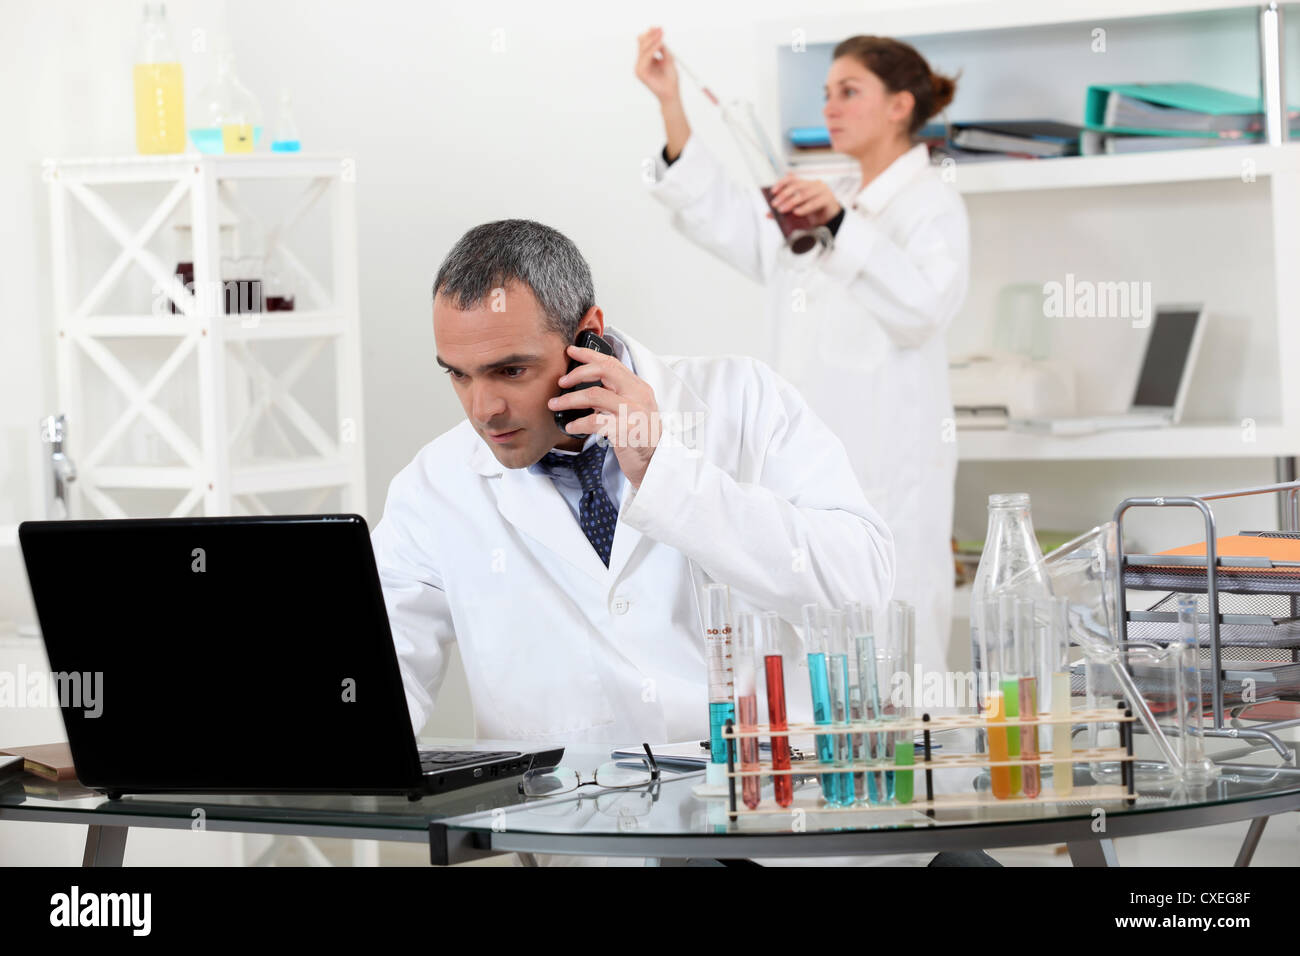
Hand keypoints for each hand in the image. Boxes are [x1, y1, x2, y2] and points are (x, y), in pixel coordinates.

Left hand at [547, 344, 661, 488]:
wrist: (654, 463)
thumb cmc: (639, 437)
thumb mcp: (633, 409)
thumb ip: (615, 395)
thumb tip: (584, 384)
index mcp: (639, 387)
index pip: (612, 363)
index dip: (589, 354)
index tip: (571, 351)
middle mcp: (638, 396)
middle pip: (604, 371)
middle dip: (577, 373)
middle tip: (561, 381)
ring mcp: (633, 412)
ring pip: (594, 395)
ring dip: (569, 399)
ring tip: (555, 404)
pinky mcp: (625, 430)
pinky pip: (594, 421)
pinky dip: (577, 423)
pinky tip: (570, 426)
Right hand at [635, 26, 678, 104]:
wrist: (671, 93)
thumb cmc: (670, 79)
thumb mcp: (668, 59)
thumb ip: (662, 49)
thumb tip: (658, 36)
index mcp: (646, 60)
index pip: (644, 44)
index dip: (650, 35)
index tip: (659, 28)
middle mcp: (640, 63)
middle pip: (641, 44)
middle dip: (651, 35)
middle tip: (660, 29)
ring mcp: (639, 68)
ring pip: (644, 49)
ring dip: (653, 40)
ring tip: (661, 35)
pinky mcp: (641, 73)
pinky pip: (646, 57)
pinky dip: (653, 49)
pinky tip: (660, 44)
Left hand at [767, 174, 841, 226]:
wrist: (830, 219)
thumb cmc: (813, 213)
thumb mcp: (798, 209)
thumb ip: (785, 209)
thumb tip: (768, 214)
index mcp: (807, 183)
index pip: (792, 179)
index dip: (781, 184)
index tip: (772, 192)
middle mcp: (815, 184)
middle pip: (797, 186)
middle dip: (784, 195)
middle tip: (775, 204)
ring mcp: (822, 190)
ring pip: (804, 194)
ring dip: (792, 202)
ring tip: (783, 210)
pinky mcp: (828, 199)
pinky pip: (815, 203)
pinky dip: (805, 208)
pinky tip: (797, 212)